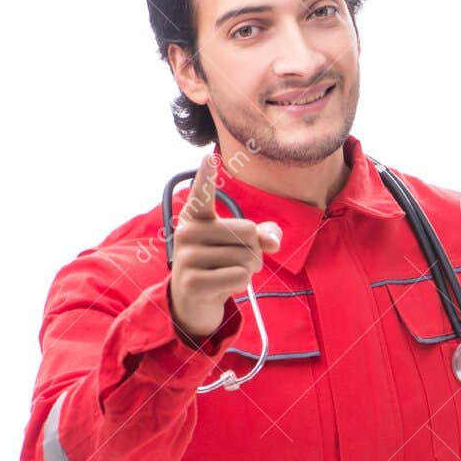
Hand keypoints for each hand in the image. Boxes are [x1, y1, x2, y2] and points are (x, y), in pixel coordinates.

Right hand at [168, 152, 281, 339]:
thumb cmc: (219, 265)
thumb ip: (262, 235)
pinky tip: (223, 287)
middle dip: (255, 252)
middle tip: (238, 262)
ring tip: (228, 274)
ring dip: (249, 270)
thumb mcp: (239, 246)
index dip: (206, 176)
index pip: (202, 193)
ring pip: (246, 258)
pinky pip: (240, 277)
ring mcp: (187, 257)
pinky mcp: (193, 282)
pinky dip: (242, 285)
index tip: (209, 158)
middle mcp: (187, 233)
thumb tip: (273, 241)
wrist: (193, 302)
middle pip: (248, 233)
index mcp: (196, 218)